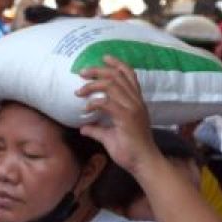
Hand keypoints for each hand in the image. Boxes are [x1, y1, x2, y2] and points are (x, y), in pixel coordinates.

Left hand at [75, 56, 161, 177]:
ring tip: (79, 91)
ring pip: (112, 86)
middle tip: (82, 72)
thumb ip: (97, 130)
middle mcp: (135, 102)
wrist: (142, 163)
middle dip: (98, 71)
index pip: (129, 76)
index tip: (104, 58)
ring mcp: (132, 108)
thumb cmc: (129, 151)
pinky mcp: (126, 117)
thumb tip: (83, 128)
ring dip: (92, 85)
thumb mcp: (109, 137)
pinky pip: (107, 103)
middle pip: (117, 76)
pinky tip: (85, 110)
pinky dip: (94, 103)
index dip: (117, 64)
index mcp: (135, 102)